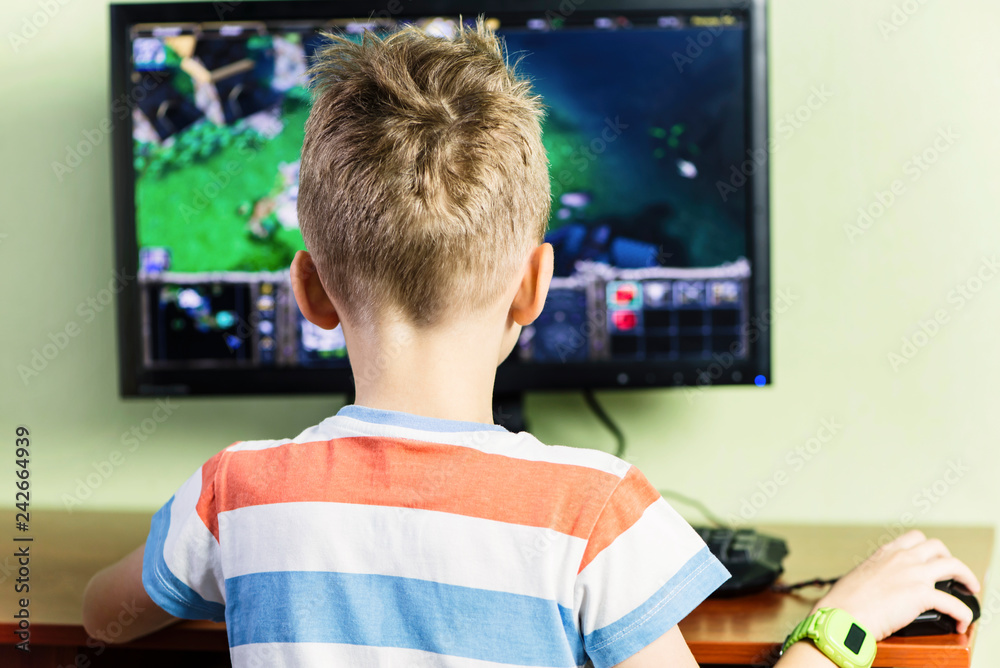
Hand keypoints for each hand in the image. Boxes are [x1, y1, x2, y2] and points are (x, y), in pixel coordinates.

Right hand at [813, 530, 979, 639]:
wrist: (841, 614)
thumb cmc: (843, 601)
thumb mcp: (859, 576)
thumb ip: (874, 575)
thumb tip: (878, 587)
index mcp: (884, 553)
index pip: (914, 538)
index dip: (928, 548)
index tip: (931, 558)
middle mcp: (901, 558)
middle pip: (937, 547)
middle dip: (949, 558)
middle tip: (952, 573)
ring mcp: (913, 574)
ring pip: (954, 566)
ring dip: (966, 577)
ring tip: (969, 588)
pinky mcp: (920, 594)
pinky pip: (953, 603)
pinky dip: (962, 613)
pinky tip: (961, 621)